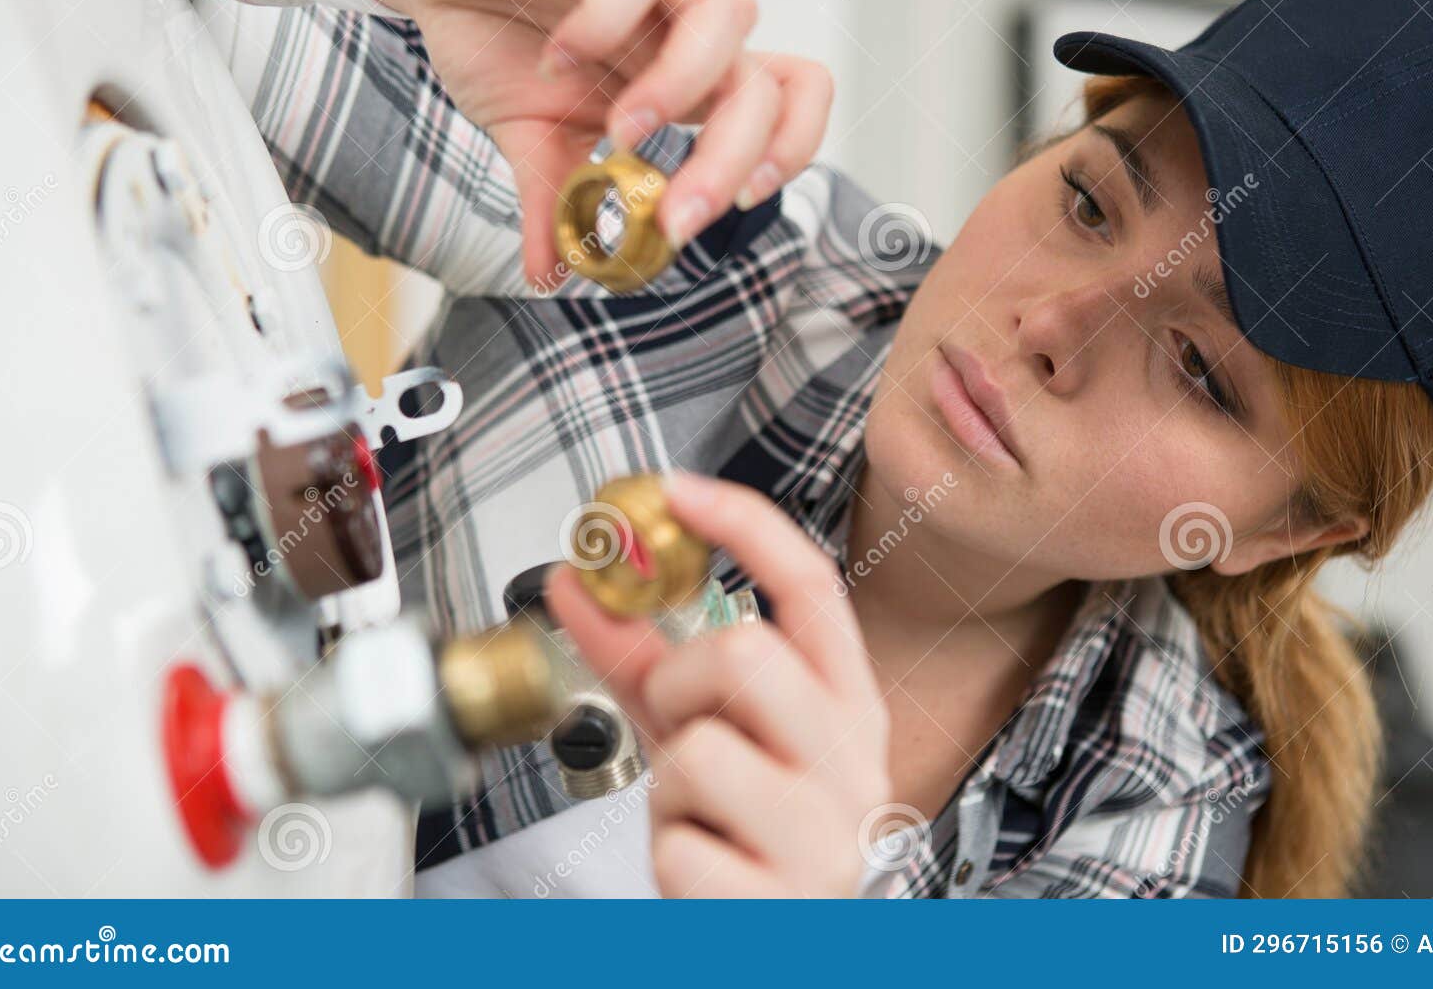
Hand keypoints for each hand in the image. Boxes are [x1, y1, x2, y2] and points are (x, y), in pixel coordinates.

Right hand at [239, 0, 832, 288]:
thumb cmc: (500, 42)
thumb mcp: (527, 141)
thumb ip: (552, 205)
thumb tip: (551, 278)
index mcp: (688, 82)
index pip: (785, 104)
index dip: (787, 153)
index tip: (733, 207)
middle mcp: (685, 30)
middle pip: (765, 87)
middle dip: (731, 164)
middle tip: (670, 219)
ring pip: (731, 12)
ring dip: (682, 87)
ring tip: (619, 134)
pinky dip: (598, 28)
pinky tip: (552, 58)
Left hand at [545, 471, 890, 897]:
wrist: (796, 946)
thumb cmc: (756, 837)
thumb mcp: (714, 738)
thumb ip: (650, 662)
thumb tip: (579, 587)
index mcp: (847, 705)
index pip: (811, 585)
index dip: (743, 524)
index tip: (675, 490)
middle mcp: (853, 763)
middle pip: (746, 652)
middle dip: (677, 680)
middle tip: (678, 722)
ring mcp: (826, 837)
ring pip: (700, 752)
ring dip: (669, 788)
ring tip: (700, 817)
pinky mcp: (782, 904)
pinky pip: (679, 848)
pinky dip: (669, 861)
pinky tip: (708, 874)